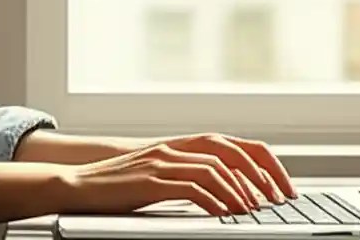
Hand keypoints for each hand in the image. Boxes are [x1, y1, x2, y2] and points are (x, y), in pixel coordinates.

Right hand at [56, 142, 260, 216]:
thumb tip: (227, 193)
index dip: (262, 162)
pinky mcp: (151, 181)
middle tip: (275, 199)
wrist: (78, 184)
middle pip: (230, 152)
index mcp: (180, 145)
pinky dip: (212, 201)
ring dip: (238, 191)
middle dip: (259, 176)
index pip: (234, 144)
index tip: (280, 186)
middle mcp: (174, 148)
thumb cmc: (119, 185)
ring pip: (214, 169)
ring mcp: (162, 161)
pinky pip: (190, 188)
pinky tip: (223, 214)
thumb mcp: (159, 174)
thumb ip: (188, 176)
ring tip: (251, 210)